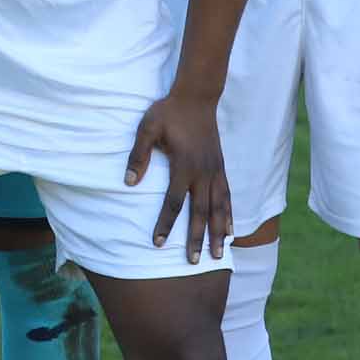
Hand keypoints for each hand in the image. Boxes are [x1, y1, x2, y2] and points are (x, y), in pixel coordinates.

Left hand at [128, 88, 231, 261]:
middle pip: (199, 212)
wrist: (197, 96)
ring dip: (218, 232)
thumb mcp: (147, 128)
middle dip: (196, 238)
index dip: (164, 224)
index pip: (173, 202)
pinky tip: (230, 230)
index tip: (157, 244)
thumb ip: (138, 155)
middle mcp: (202, 172)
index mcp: (184, 165)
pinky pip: (227, 196)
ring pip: (218, 208)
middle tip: (194, 262)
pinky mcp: (220, 167)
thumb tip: (128, 182)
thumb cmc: (168, 112)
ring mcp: (215, 170)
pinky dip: (229, 214)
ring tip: (219, 254)